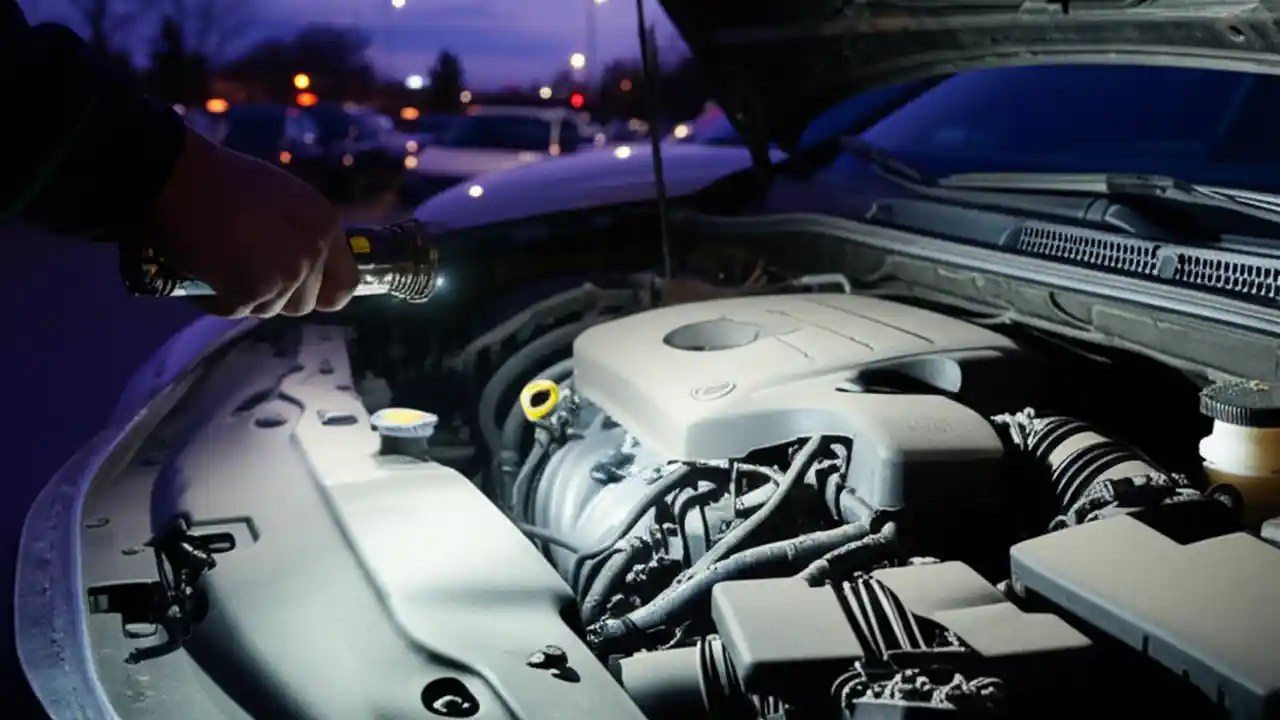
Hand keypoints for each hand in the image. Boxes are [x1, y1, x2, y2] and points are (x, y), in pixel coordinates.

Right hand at [147, 129, 358, 317]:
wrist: (178, 176)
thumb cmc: (225, 180)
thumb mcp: (285, 199)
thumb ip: (302, 233)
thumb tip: (305, 265)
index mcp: (325, 226)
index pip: (346, 283)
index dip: (326, 294)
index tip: (309, 295)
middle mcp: (312, 254)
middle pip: (303, 303)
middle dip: (277, 296)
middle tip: (248, 273)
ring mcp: (283, 276)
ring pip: (269, 309)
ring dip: (246, 297)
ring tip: (224, 267)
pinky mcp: (248, 292)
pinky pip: (235, 311)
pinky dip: (216, 300)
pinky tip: (204, 275)